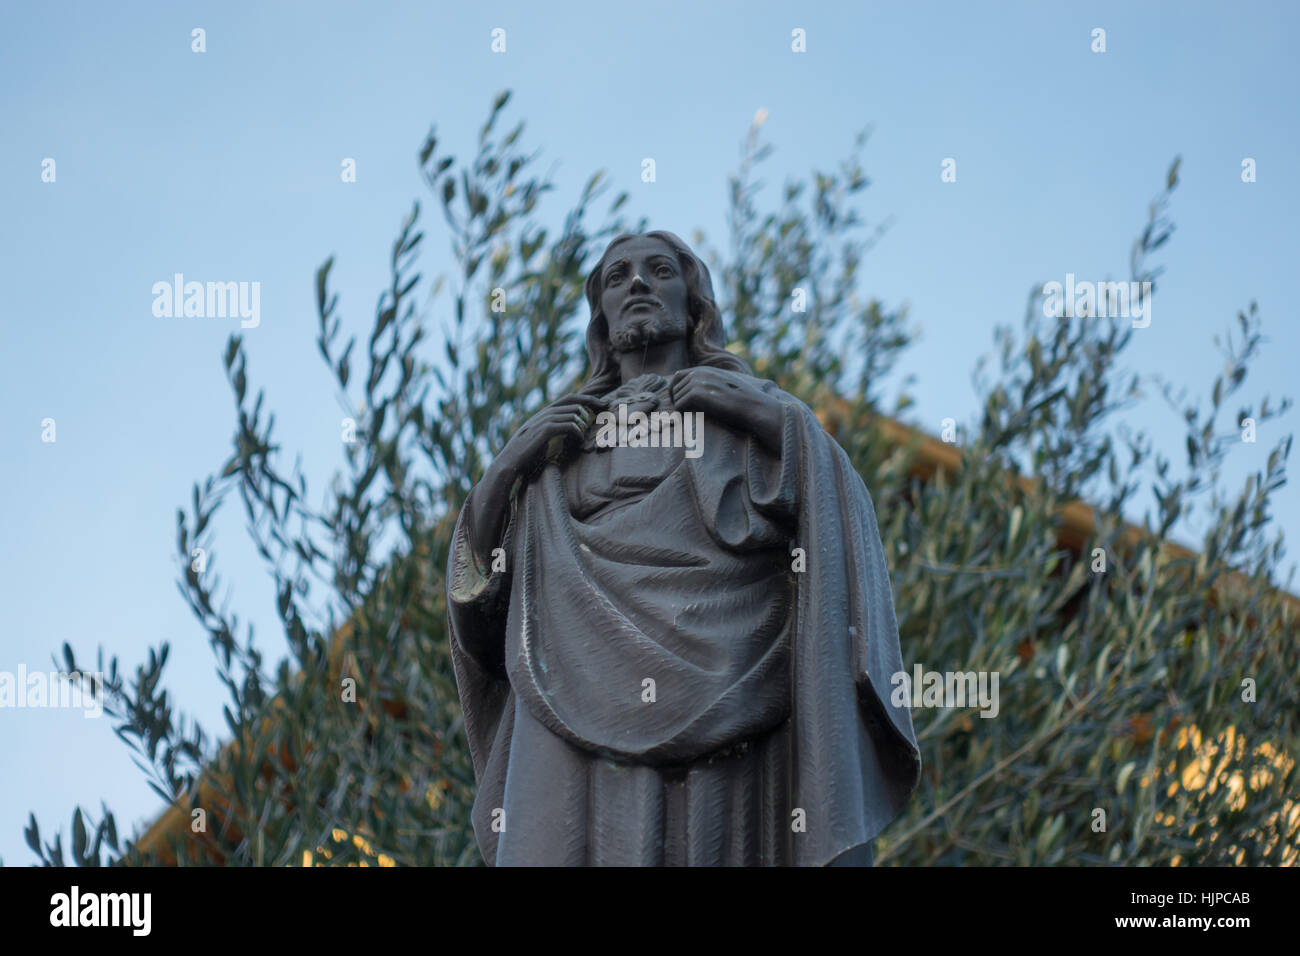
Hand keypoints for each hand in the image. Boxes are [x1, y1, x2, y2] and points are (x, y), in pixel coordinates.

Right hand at [467, 393, 605, 559]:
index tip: (600, 404)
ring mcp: (541, 422)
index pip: (568, 399)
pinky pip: (566, 425)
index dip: (585, 398)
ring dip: (583, 422)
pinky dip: (575, 430)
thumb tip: (574, 433)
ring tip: (586, 434)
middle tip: (603, 412)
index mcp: (542, 416)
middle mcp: (541, 415)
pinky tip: (578, 439)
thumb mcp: (542, 444)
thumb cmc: (525, 461)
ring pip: (571, 413)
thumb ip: (554, 435)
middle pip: (572, 402)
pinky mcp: (542, 432)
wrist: (507, 468)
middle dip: (590, 406)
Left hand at [668, 367, 783, 450]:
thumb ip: (711, 384)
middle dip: (676, 400)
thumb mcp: (726, 386)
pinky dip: (683, 413)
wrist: (754, 407)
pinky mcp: (698, 393)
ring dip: (681, 409)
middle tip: (683, 414)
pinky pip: (679, 405)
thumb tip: (695, 393)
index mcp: (706, 370)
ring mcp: (698, 381)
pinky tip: (693, 418)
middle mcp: (700, 372)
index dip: (675, 389)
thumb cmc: (743, 402)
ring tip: (692, 417)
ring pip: (677, 397)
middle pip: (675, 387)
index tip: (678, 402)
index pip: (678, 375)